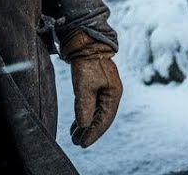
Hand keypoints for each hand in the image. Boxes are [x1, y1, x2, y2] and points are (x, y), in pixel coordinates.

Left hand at [60, 31, 122, 147]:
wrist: (86, 43)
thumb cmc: (86, 63)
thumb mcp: (83, 87)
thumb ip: (84, 107)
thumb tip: (83, 126)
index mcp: (113, 94)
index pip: (105, 119)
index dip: (94, 133)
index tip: (83, 144)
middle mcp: (111, 94)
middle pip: (102, 118)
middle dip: (89, 131)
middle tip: (77, 143)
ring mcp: (105, 90)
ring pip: (96, 113)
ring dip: (86, 125)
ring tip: (74, 137)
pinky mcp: (96, 87)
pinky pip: (92, 106)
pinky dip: (84, 115)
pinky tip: (76, 125)